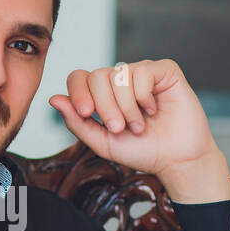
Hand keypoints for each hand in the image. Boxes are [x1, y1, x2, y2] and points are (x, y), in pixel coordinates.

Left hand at [49, 59, 216, 175]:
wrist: (176, 160)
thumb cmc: (142, 151)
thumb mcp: (102, 142)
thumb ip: (77, 122)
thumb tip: (53, 98)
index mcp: (103, 93)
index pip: (79, 77)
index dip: (78, 91)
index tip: (87, 113)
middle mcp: (121, 79)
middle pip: (97, 75)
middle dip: (105, 106)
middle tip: (118, 128)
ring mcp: (143, 72)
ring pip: (119, 75)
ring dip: (126, 107)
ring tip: (138, 125)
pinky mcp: (164, 71)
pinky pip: (142, 72)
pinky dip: (144, 96)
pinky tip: (153, 109)